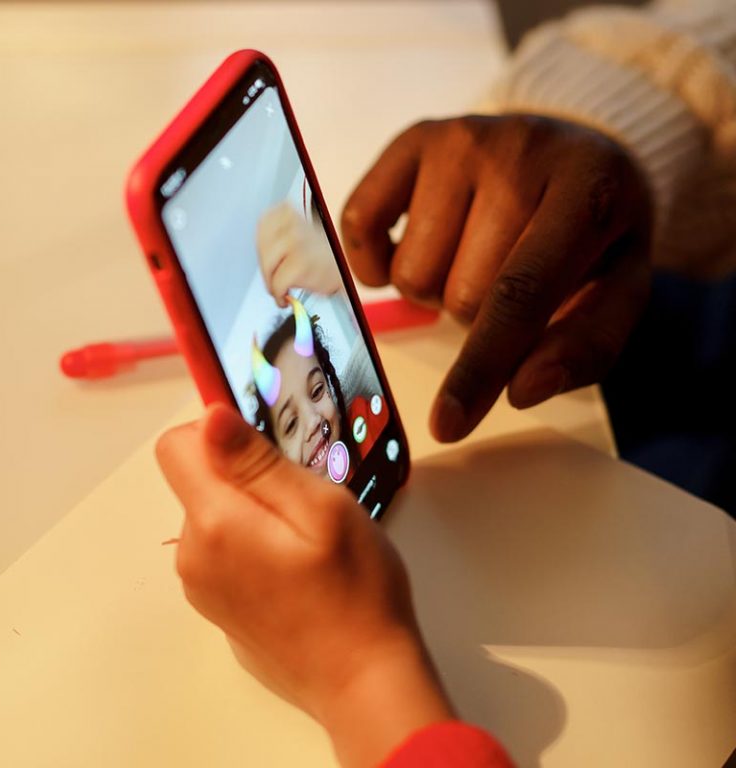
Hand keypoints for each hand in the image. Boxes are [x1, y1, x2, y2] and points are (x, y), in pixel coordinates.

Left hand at [156, 404, 453, 766]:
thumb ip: (259, 462)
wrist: (362, 680)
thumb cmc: (355, 589)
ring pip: (214, 514)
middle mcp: (192, 555)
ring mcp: (201, 587)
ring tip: (305, 538)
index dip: (218, 432)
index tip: (268, 449)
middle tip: (304, 500)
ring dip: (252, 509)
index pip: (177, 445)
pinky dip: (251, 542)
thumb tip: (209, 416)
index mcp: (214, 522)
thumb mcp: (320, 508)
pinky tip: (295, 567)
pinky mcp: (218, 608)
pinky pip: (223, 550)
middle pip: (198, 480)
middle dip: (245, 474)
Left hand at [257, 201, 341, 305]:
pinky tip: (285, 297)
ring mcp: (295, 242)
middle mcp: (291, 223)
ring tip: (279, 290)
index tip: (267, 259)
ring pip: (269, 267)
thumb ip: (279, 237)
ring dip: (272, 283)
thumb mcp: (301, 232)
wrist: (351, 267)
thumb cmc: (329, 254)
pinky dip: (280, 294)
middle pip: (263, 249)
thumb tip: (262, 253)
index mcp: (289, 210)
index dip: (263, 248)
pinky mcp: (300, 264)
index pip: (263, 227)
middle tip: (272, 280)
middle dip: (266, 270)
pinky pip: (279, 283)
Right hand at [341, 115, 653, 440]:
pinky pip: (361, 224)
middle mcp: (517, 152)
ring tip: (472, 256)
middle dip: (477, 315)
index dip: (479, 367)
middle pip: (459, 294)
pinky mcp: (415, 139)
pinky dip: (379, 259)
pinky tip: (419, 247)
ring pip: (413, 273)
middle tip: (505, 282)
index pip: (518, 295)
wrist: (576, 153)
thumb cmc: (593, 237)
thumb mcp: (618, 292)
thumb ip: (584, 347)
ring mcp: (459, 139)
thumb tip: (519, 391)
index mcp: (587, 194)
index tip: (447, 425)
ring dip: (439, 287)